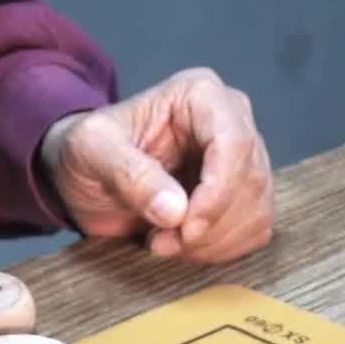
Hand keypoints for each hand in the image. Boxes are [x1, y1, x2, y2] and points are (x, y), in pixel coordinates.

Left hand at [43, 67, 270, 261]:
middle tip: (162, 242)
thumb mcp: (90, 152)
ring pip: (258, 209)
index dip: (217, 191)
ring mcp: (244, 159)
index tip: (185, 228)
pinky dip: (222, 249)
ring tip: (164, 243)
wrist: (86, 174)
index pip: (233, 141)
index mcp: (200, 94)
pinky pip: (255, 229)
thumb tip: (175, 210)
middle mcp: (232, 120)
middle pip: (251, 179)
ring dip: (214, 241)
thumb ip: (129, 174)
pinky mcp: (244, 195)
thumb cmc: (87, 150)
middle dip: (210, 224)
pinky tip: (183, 245)